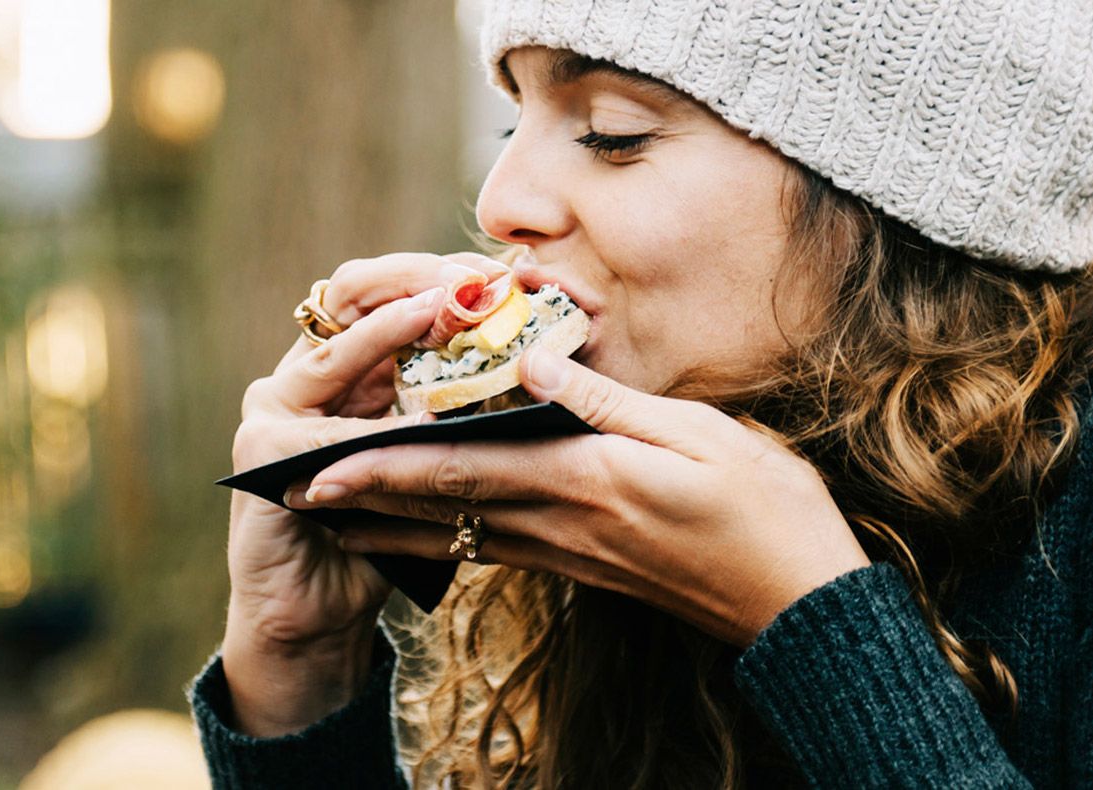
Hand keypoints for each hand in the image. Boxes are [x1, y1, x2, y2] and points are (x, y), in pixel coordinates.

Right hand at [220, 251, 498, 735]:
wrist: (318, 612)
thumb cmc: (389, 532)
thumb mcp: (438, 456)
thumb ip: (468, 407)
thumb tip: (551, 361)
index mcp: (352, 361)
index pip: (392, 284)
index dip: (445, 270)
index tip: (506, 269)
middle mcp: (308, 369)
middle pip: (355, 289)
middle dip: (416, 278)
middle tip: (473, 278)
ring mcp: (277, 404)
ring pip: (338, 346)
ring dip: (392, 327)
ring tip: (444, 308)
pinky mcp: (263, 451)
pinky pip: (325, 428)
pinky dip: (374, 420)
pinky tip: (421, 412)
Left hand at [289, 348, 873, 646]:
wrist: (802, 605)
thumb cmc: (767, 511)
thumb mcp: (700, 436)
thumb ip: (607, 399)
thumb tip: (529, 356)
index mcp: (584, 482)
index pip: (462, 469)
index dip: (382, 467)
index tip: (316, 468)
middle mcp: (564, 526)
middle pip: (444, 508)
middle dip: (363, 499)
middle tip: (291, 492)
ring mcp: (574, 557)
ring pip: (462, 535)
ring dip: (393, 522)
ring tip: (334, 512)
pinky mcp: (589, 571)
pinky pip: (498, 551)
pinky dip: (448, 538)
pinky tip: (426, 533)